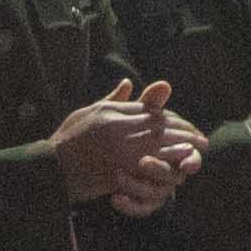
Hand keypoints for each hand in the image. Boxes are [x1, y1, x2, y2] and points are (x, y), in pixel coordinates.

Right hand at [52, 81, 203, 209]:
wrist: (50, 169)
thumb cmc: (67, 140)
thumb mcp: (88, 112)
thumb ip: (112, 99)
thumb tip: (128, 82)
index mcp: (111, 111)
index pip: (149, 110)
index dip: (172, 117)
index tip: (185, 124)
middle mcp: (118, 127)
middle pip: (159, 124)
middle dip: (184, 129)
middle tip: (200, 137)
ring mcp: (118, 148)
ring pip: (158, 141)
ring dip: (182, 143)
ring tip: (198, 148)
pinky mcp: (118, 168)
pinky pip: (150, 162)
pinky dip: (169, 159)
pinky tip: (182, 161)